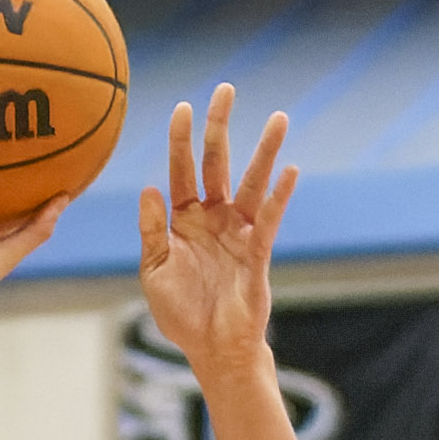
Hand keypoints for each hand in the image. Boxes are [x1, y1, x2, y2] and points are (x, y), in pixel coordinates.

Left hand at [139, 84, 295, 375]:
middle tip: (226, 90)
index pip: (182, 171)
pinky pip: (269, 220)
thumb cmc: (181, 314)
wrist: (211, 350)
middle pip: (218, 163)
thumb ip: (151, 230)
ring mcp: (238, 233)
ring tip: (278, 118)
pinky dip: (279, 196)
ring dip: (265, 151)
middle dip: (220, 127)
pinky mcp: (257, 253)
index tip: (183, 107)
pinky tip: (290, 171)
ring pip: (252, 183)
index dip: (181, 140)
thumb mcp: (155, 270)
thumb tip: (148, 187)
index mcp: (185, 221)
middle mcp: (214, 218)